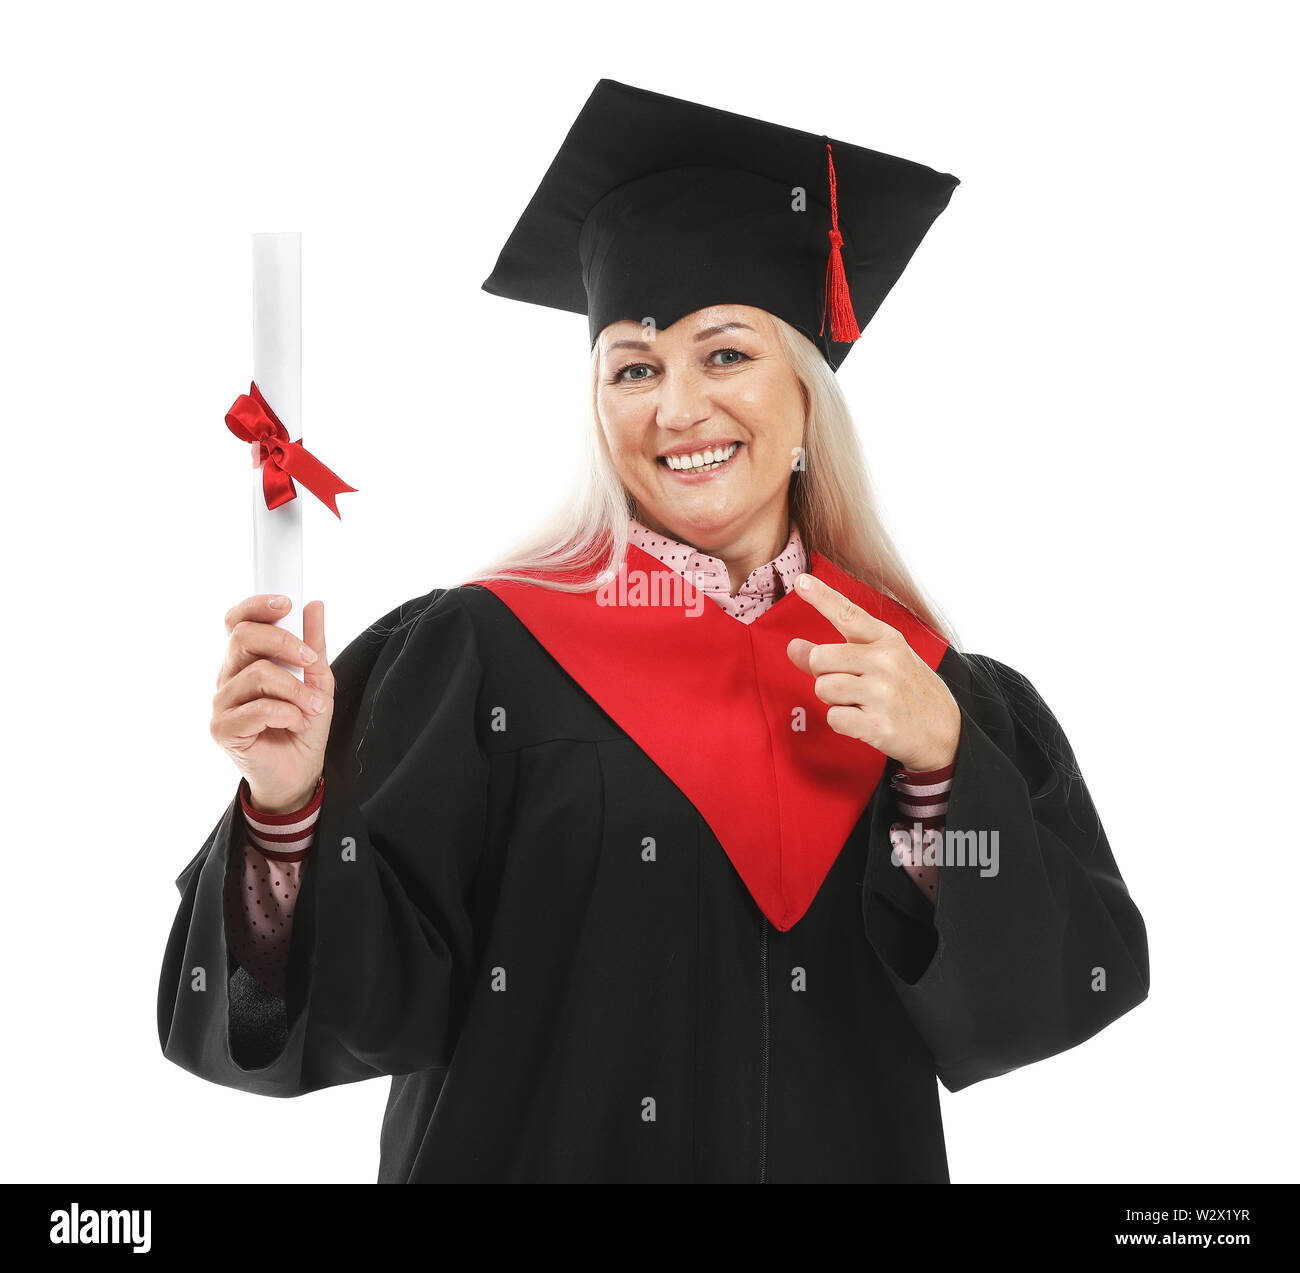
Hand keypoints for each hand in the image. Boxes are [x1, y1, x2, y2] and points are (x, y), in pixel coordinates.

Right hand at [210, 596, 333, 812]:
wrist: (300, 772)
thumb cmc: (303, 725)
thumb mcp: (317, 680)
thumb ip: (313, 645)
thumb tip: (314, 605)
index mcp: (245, 661)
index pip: (237, 621)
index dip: (257, 606)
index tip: (287, 603)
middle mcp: (227, 677)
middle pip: (243, 637)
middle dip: (284, 642)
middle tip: (311, 661)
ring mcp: (221, 703)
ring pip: (257, 674)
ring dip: (296, 689)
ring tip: (313, 706)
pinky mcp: (222, 730)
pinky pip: (257, 708)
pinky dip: (287, 713)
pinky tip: (297, 723)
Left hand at [786, 573, 959, 771]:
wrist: (947, 732)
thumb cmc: (909, 692)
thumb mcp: (882, 663)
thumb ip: (837, 654)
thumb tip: (794, 647)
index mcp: (888, 640)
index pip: (848, 613)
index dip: (821, 597)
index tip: (801, 580)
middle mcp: (885, 661)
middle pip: (820, 658)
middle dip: (824, 674)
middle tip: (851, 685)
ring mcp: (883, 693)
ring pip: (823, 688)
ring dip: (834, 700)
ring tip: (861, 703)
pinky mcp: (879, 725)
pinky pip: (834, 717)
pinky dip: (843, 722)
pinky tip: (865, 720)